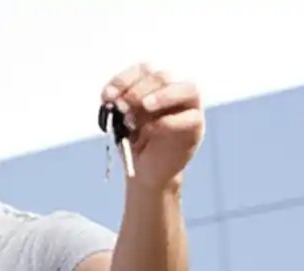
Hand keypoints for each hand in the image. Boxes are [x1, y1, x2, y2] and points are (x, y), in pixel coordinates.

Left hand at [101, 63, 204, 190]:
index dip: (124, 79)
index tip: (108, 96)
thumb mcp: (122, 118)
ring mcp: (189, 107)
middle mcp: (174, 89)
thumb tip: (112, 96)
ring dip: (161, 97)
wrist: (145, 169)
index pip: (143, 69)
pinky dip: (167, 122)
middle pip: (163, 76)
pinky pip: (189, 118)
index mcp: (154, 84)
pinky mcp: (195, 126)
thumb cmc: (135, 139)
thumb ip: (119, 104)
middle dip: (138, 91)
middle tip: (122, 107)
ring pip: (188, 88)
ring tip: (143, 108)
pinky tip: (150, 130)